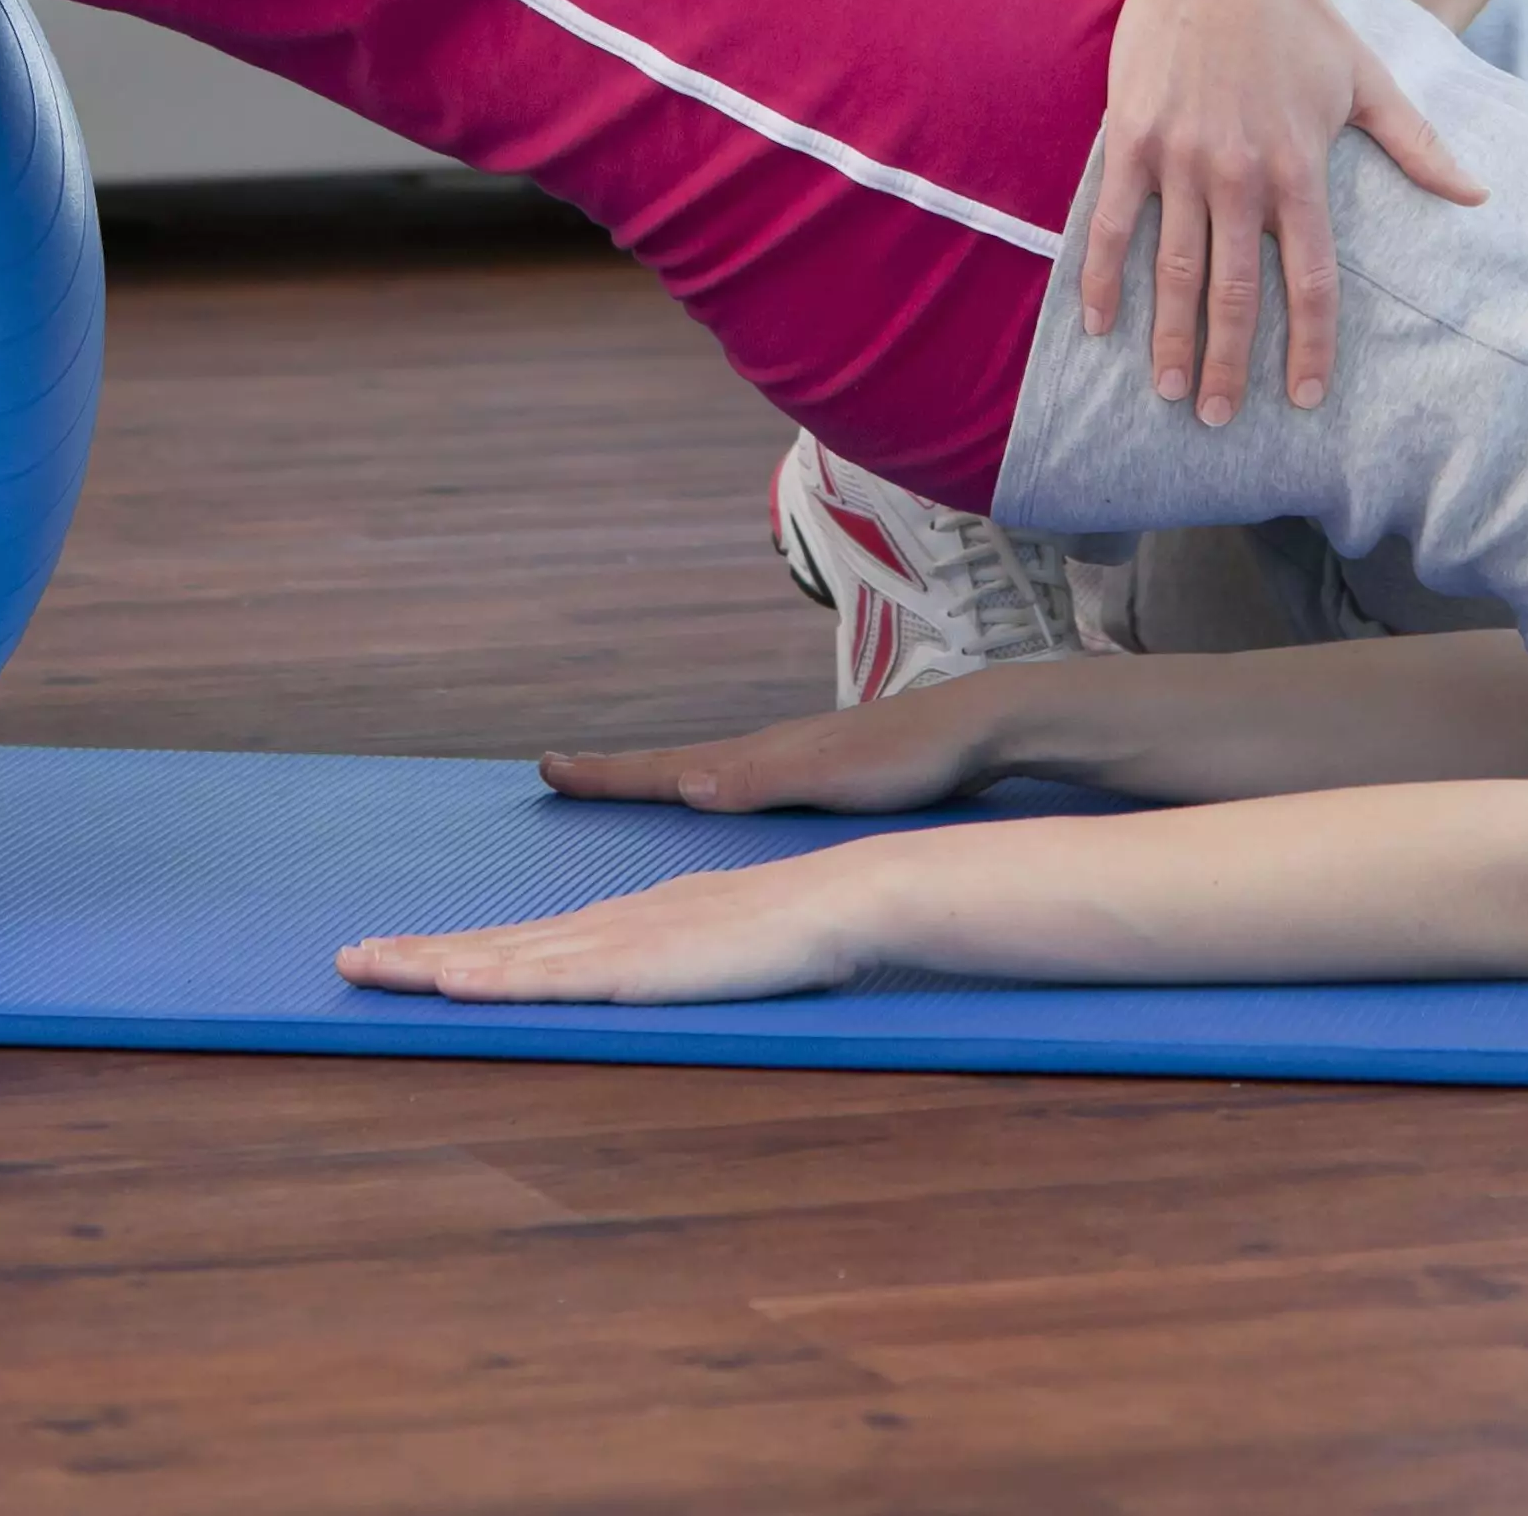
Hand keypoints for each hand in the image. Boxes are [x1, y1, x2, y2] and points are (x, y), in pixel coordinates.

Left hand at [339, 845, 874, 1003]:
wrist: (836, 902)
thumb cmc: (786, 931)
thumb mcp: (709, 944)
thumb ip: (666, 954)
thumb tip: (633, 965)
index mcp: (620, 925)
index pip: (522, 941)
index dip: (459, 950)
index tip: (400, 956)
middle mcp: (604, 927)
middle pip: (494, 941)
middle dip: (416, 952)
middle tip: (346, 959)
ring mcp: (617, 943)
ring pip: (506, 956)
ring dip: (432, 962)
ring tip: (368, 966)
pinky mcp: (637, 966)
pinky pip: (551, 978)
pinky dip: (496, 978)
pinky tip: (452, 981)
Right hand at [532, 680, 1007, 816]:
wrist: (979, 726)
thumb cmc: (912, 757)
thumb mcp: (835, 777)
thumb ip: (763, 780)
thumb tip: (685, 782)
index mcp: (759, 758)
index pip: (667, 768)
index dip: (608, 775)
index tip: (549, 767)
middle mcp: (766, 755)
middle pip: (674, 763)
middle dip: (615, 772)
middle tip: (557, 770)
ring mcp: (793, 761)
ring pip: (705, 770)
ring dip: (656, 777)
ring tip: (618, 781)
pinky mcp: (821, 773)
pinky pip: (739, 782)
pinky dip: (703, 786)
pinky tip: (713, 800)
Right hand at [1092, 0, 1484, 419]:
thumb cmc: (1299, 15)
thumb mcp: (1368, 80)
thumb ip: (1418, 145)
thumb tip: (1477, 194)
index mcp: (1301, 169)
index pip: (1310, 282)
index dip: (1307, 347)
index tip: (1303, 399)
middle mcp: (1242, 174)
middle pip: (1234, 293)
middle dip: (1227, 364)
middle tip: (1218, 418)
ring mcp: (1182, 158)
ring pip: (1174, 270)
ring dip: (1169, 338)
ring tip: (1167, 389)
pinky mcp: (1132, 137)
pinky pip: (1116, 223)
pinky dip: (1105, 278)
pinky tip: (1099, 325)